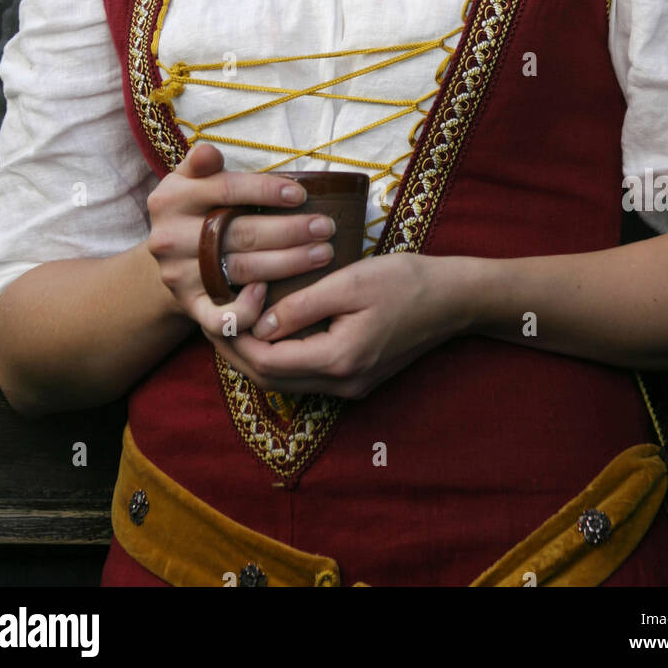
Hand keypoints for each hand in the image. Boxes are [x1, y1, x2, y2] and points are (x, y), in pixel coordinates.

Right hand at [145, 143, 336, 337]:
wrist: (172, 259)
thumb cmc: (196, 209)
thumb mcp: (192, 180)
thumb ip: (202, 164)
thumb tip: (209, 151)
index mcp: (172, 198)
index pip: (226, 190)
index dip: (266, 191)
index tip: (302, 195)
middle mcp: (169, 238)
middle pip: (240, 233)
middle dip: (290, 230)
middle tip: (326, 228)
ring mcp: (178, 275)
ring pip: (241, 270)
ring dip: (288, 263)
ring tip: (323, 253)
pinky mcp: (189, 306)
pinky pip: (220, 316)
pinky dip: (247, 309)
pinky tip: (272, 295)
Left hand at [214, 251, 475, 398]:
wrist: (452, 299)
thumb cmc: (404, 281)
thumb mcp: (350, 282)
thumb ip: (303, 305)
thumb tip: (260, 323)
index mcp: (339, 360)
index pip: (268, 361)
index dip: (239, 335)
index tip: (231, 298)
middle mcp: (342, 384)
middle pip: (271, 380)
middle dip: (236, 351)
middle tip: (214, 316)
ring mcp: (350, 386)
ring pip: (286, 382)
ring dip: (255, 355)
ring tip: (233, 321)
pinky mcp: (356, 378)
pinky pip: (305, 375)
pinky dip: (279, 356)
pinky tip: (269, 329)